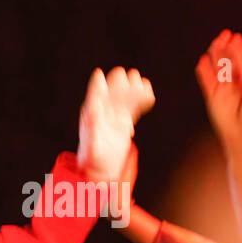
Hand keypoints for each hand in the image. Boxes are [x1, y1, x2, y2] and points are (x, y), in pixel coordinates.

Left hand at [78, 66, 154, 182]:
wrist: (102, 169)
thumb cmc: (93, 160)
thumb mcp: (91, 147)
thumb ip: (92, 129)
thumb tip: (92, 110)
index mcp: (91, 115)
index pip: (94, 96)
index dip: (97, 84)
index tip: (99, 74)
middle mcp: (103, 112)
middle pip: (112, 93)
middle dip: (120, 84)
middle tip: (131, 76)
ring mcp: (115, 115)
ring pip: (125, 98)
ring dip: (133, 90)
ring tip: (143, 83)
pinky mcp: (125, 121)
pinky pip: (134, 108)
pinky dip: (142, 102)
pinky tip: (150, 96)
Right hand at [195, 30, 241, 154]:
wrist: (240, 134)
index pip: (240, 61)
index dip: (237, 49)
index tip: (235, 37)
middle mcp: (232, 82)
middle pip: (227, 61)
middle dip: (225, 48)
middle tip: (224, 35)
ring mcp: (221, 88)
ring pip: (216, 68)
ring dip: (215, 55)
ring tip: (214, 43)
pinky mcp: (212, 96)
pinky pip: (206, 81)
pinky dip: (204, 71)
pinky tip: (203, 61)